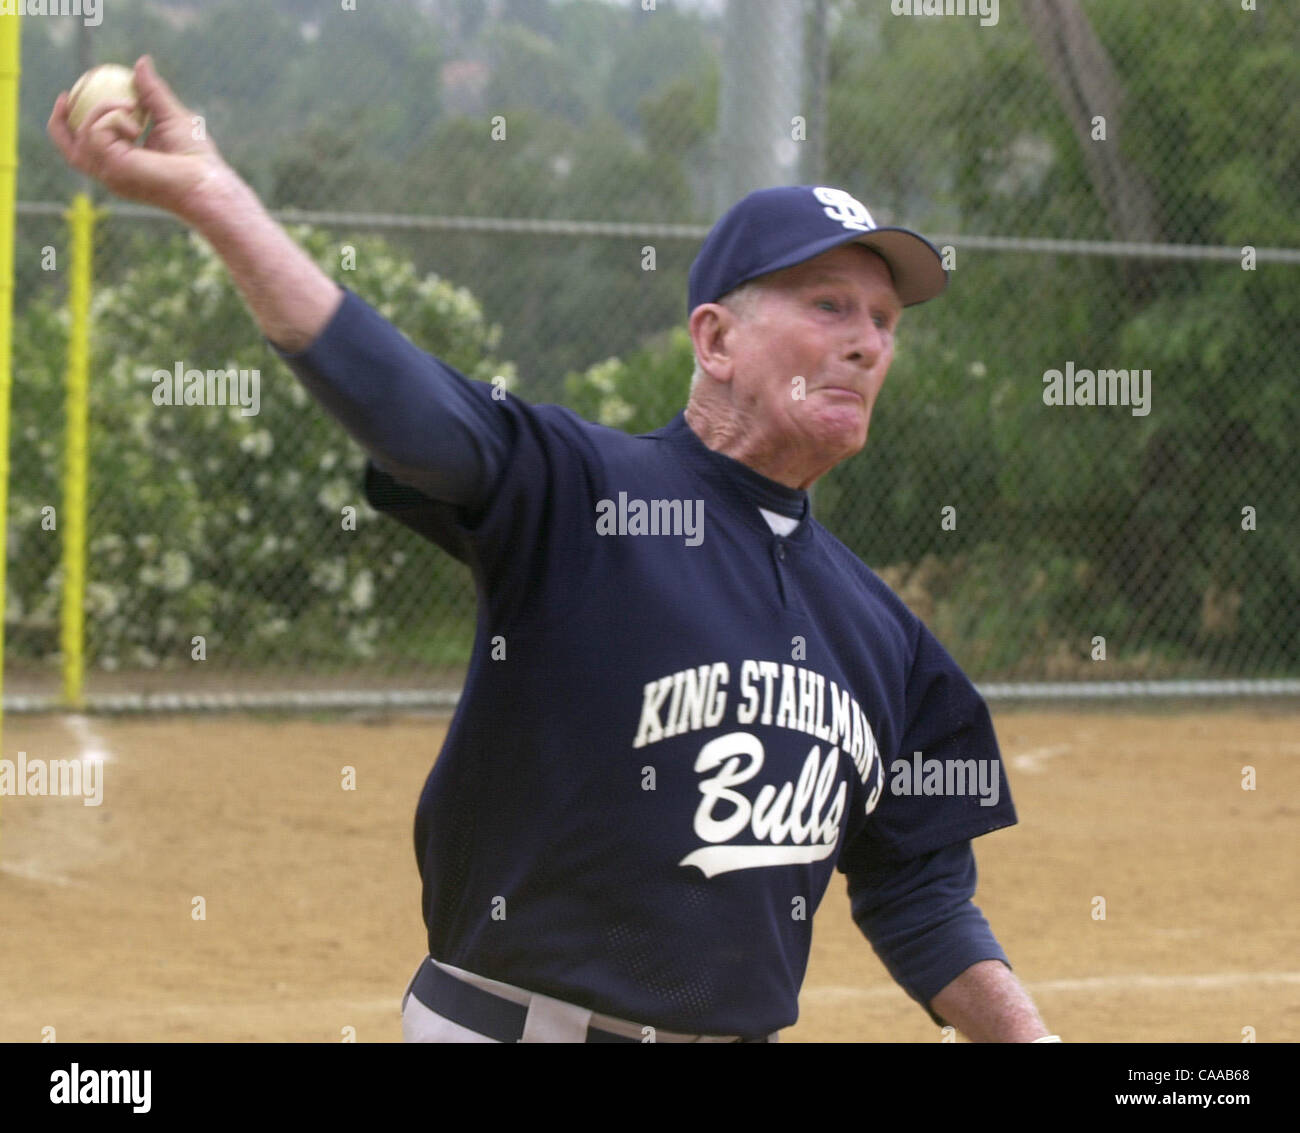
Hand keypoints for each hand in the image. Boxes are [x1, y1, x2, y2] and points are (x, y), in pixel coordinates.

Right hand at [47, 55, 230, 220]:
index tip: (71, 95)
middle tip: (66, 94)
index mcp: (120, 164)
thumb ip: (152, 92)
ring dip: (101, 108)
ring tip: (132, 106)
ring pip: (82, 133)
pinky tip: (135, 120)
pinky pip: (95, 131)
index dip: (71, 123)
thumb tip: (141, 62)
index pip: (84, 147)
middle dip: (59, 121)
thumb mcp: (170, 116)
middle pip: (68, 149)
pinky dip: (111, 115)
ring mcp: (109, 173)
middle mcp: (110, 173)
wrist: (207, 181)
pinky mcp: (112, 168)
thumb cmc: (197, 157)